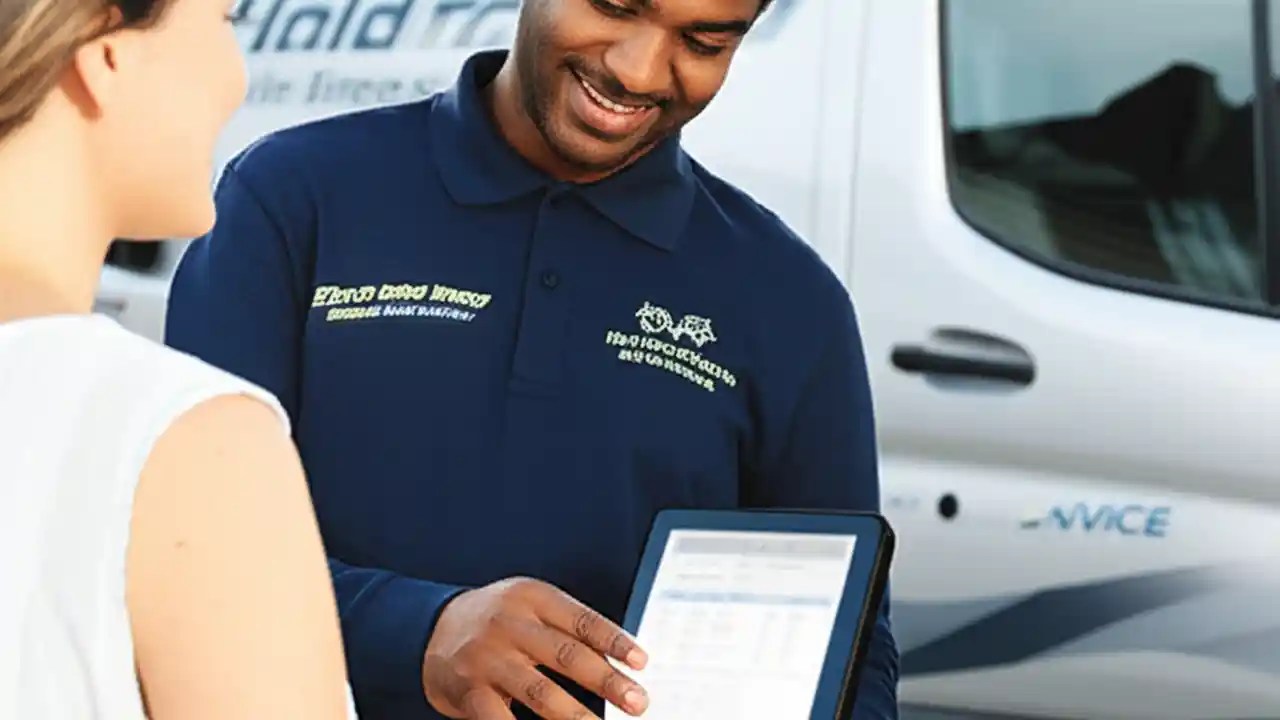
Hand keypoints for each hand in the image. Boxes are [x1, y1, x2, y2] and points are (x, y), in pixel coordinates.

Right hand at [422, 577, 648, 719]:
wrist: (431, 628)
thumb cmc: (496, 619)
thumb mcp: (529, 606)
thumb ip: (567, 627)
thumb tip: (618, 662)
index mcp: (532, 598)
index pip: (581, 620)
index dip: (615, 641)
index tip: (641, 662)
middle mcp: (510, 624)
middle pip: (567, 655)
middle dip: (607, 682)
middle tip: (637, 701)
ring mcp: (488, 657)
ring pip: (540, 691)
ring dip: (576, 716)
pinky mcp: (469, 689)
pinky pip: (500, 717)